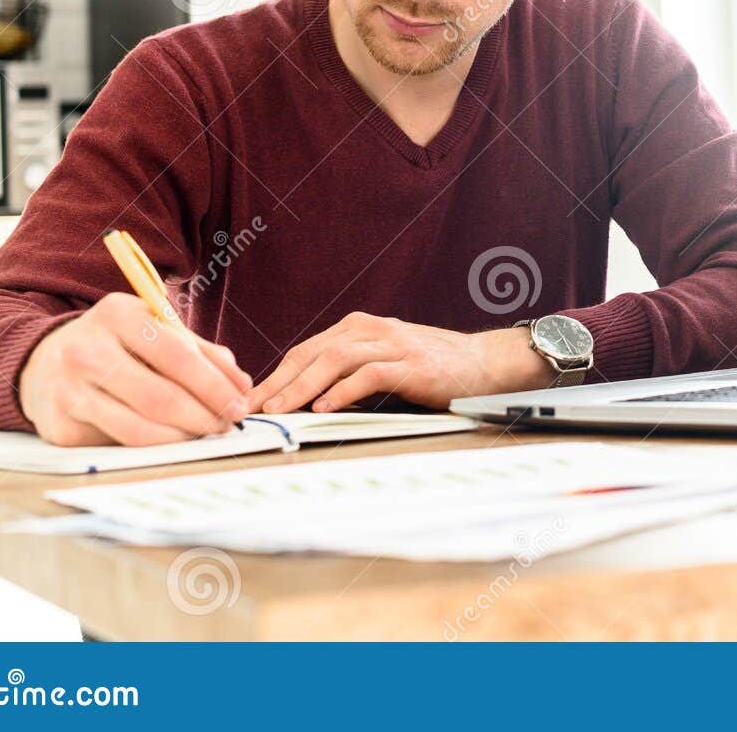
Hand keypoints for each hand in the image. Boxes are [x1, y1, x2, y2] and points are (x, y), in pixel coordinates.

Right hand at [18, 292, 252, 446]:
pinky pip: (119, 443)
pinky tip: (173, 438)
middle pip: (161, 396)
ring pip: (141, 428)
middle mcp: (86, 349)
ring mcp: (68, 390)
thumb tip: (241, 384)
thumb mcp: (154, 330)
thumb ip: (201, 352)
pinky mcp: (60, 426)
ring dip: (184, 436)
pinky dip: (155, 445)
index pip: (177, 355)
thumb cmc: (115, 344)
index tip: (242, 401)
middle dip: (205, 415)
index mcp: (117, 314)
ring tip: (206, 432)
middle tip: (229, 423)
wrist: (42, 361)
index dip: (215, 384)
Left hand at [247, 313, 552, 412]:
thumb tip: (306, 401)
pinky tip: (323, 408)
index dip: (275, 375)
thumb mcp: (385, 362)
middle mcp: (372, 329)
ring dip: (301, 387)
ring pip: (334, 361)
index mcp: (360, 328)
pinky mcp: (411, 364)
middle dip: (278, 382)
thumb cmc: (433, 367)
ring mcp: (393, 344)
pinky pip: (368, 374)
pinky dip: (342, 392)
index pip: (306, 350)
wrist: (485, 363)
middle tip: (252, 409)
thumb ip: (351, 373)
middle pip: (312, 353)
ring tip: (278, 410)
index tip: (251, 400)